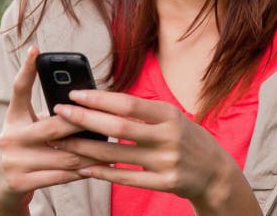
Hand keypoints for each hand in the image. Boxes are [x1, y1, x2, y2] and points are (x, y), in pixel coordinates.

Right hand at [0, 46, 105, 213]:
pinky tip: (97, 166)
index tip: (35, 49)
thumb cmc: (26, 148)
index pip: (19, 90)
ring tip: (110, 145)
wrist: (2, 187)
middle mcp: (10, 137)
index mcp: (13, 118)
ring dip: (90, 151)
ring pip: (64, 153)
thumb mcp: (29, 128)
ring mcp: (14, 161)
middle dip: (81, 123)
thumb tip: (87, 104)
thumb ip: (49, 116)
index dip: (27, 69)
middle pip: (54, 125)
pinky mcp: (21, 182)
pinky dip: (82, 171)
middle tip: (106, 118)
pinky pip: (61, 175)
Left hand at [50, 90, 243, 209]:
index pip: (128, 103)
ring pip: (117, 155)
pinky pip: (126, 179)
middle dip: (85, 119)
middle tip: (60, 112)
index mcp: (169, 115)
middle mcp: (168, 137)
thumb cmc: (187, 139)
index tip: (75, 94)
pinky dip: (103, 173)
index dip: (99, 98)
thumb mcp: (172, 118)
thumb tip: (103, 100)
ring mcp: (166, 162)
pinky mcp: (164, 183)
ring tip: (62, 141)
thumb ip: (143, 112)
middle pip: (118, 127)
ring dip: (85, 148)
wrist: (216, 173)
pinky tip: (84, 168)